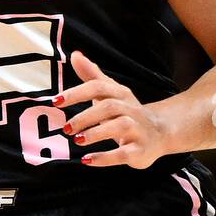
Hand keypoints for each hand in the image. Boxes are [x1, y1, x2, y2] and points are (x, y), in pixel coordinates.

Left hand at [54, 50, 172, 168]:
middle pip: (108, 107)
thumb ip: (92, 75)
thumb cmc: (127, 111)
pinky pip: (124, 154)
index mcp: (120, 94)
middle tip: (66, 128)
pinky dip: (105, 157)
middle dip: (85, 117)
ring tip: (77, 140)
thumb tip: (75, 55)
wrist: (160, 132)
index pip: (98, 87)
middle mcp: (130, 109)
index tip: (56, 101)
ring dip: (96, 133)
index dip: (76, 93)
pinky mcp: (140, 150)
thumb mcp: (111, 92)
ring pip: (119, 127)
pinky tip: (87, 160)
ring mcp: (137, 130)